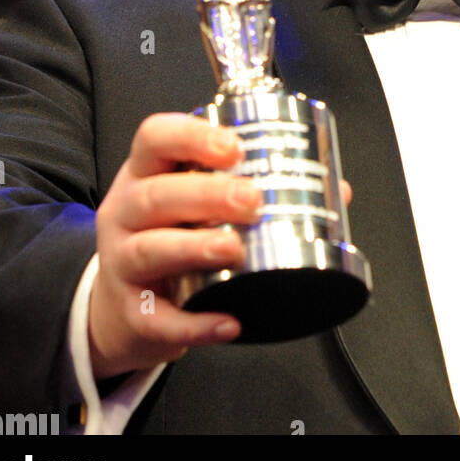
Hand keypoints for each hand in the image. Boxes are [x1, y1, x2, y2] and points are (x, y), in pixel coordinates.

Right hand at [87, 112, 351, 381]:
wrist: (123, 307)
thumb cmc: (169, 237)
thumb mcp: (194, 203)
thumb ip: (253, 187)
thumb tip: (338, 190)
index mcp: (146, 173)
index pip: (155, 137)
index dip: (191, 136)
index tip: (233, 147)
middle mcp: (126, 211)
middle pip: (156, 195)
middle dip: (206, 194)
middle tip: (252, 200)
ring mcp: (121, 263)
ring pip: (150, 250)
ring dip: (196, 247)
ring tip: (235, 249)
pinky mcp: (130, 313)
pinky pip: (158, 320)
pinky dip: (195, 324)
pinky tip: (228, 323)